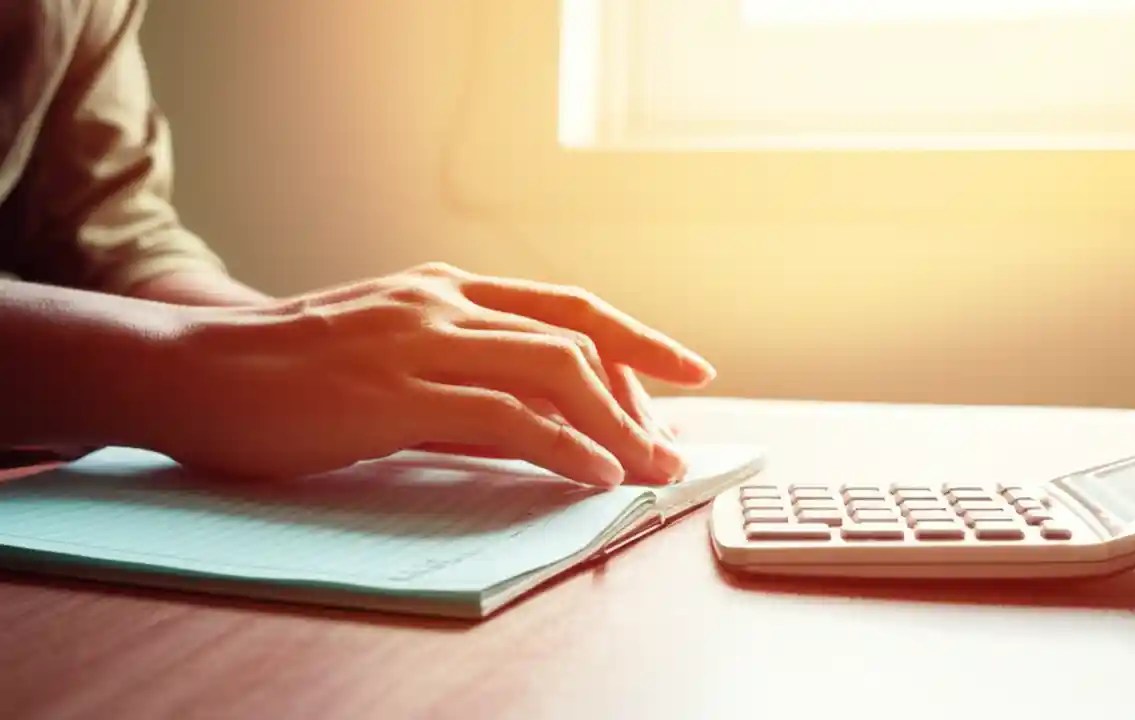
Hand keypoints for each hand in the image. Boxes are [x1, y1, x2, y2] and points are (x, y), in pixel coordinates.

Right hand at [146, 263, 713, 485]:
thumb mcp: (388, 355)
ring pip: (552, 370)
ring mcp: (419, 341)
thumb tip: (540, 426)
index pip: (566, 307)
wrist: (193, 367)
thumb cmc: (287, 370)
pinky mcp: (394, 392)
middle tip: (676, 440)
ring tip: (651, 469)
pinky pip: (504, 416)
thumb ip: (462, 380)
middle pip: (575, 336)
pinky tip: (593, 473)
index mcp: (444, 288)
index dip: (633, 338)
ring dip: (616, 425)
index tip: (680, 370)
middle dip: (641, 388)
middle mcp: (443, 302)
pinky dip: (562, 445)